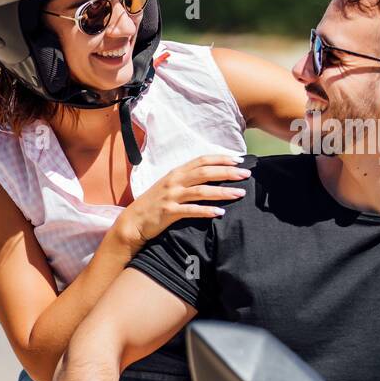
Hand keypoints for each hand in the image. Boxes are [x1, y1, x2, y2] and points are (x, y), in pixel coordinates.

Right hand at [116, 153, 250, 252]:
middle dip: (227, 173)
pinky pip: (191, 210)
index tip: (239, 160)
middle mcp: (174, 181)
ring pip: (202, 191)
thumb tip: (212, 174)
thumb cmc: (155, 203)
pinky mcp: (169, 212)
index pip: (202, 160)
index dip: (221, 159)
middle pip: (205, 173)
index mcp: (176, 172)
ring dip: (223, 192)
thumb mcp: (170, 185)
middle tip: (246, 175)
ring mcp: (171, 196)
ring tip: (240, 194)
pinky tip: (220, 212)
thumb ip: (187, 179)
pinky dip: (207, 211)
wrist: (133, 221)